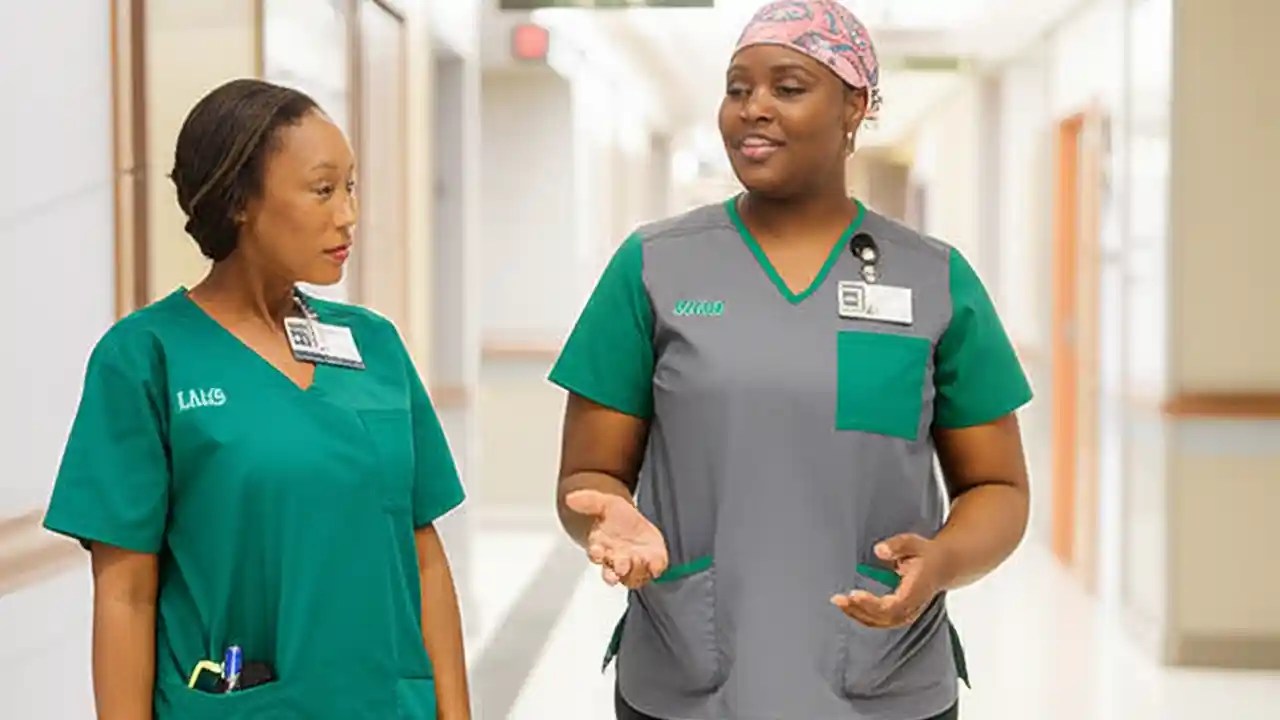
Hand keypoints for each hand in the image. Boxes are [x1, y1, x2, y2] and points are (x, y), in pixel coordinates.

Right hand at [565, 489, 668, 588]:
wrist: (633, 522)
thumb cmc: (615, 517)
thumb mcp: (605, 503)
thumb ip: (588, 501)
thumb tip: (570, 498)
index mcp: (600, 548)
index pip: (595, 555)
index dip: (596, 554)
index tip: (597, 551)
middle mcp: (615, 561)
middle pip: (612, 573)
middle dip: (615, 571)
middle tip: (619, 566)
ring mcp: (633, 565)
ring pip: (632, 577)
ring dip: (635, 572)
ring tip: (638, 560)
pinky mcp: (652, 563)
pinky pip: (653, 571)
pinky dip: (654, 569)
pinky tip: (655, 564)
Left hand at [830, 534, 953, 628]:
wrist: (944, 566)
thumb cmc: (926, 554)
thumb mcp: (914, 543)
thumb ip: (897, 546)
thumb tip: (879, 550)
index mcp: (916, 591)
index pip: (893, 605)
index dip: (872, 603)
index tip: (854, 594)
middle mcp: (912, 607)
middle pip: (883, 617)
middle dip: (859, 610)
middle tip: (838, 598)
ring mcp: (907, 613)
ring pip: (880, 622)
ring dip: (858, 614)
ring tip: (839, 602)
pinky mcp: (901, 614)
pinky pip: (880, 621)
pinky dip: (862, 615)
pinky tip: (848, 606)